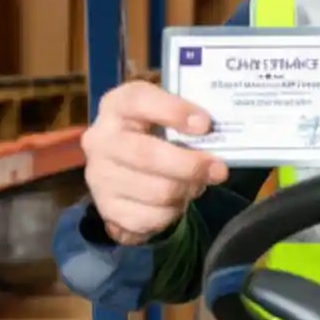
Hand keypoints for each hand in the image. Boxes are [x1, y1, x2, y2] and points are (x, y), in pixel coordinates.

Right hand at [81, 80, 228, 245]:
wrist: (124, 165)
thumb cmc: (155, 131)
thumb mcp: (168, 114)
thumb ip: (189, 118)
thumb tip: (219, 135)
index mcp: (118, 105)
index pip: (139, 101)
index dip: (173, 111)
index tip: (205, 124)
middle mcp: (101, 139)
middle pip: (146, 155)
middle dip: (190, 165)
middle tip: (220, 170)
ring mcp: (100, 176)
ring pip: (156, 191)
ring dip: (186, 190)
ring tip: (197, 183)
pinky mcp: (107, 209)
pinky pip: (151, 218)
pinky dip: (173, 212)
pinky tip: (178, 200)